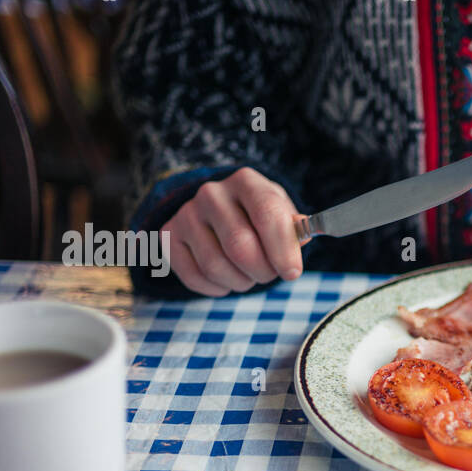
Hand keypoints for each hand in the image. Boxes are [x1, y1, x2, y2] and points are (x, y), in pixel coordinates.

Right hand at [161, 167, 302, 295]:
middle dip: (262, 271)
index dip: (283, 249)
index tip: (292, 272)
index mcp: (246, 182)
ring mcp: (186, 214)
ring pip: (216, 266)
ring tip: (249, 275)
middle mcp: (211, 193)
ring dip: (241, 282)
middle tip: (270, 273)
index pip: (267, 215)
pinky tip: (227, 280)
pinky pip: (194, 277)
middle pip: (240, 247)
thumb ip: (294, 227)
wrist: (218, 209)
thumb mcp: (280, 212)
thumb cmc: (258, 215)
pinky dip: (217, 288)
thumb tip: (302, 239)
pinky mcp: (169, 236)